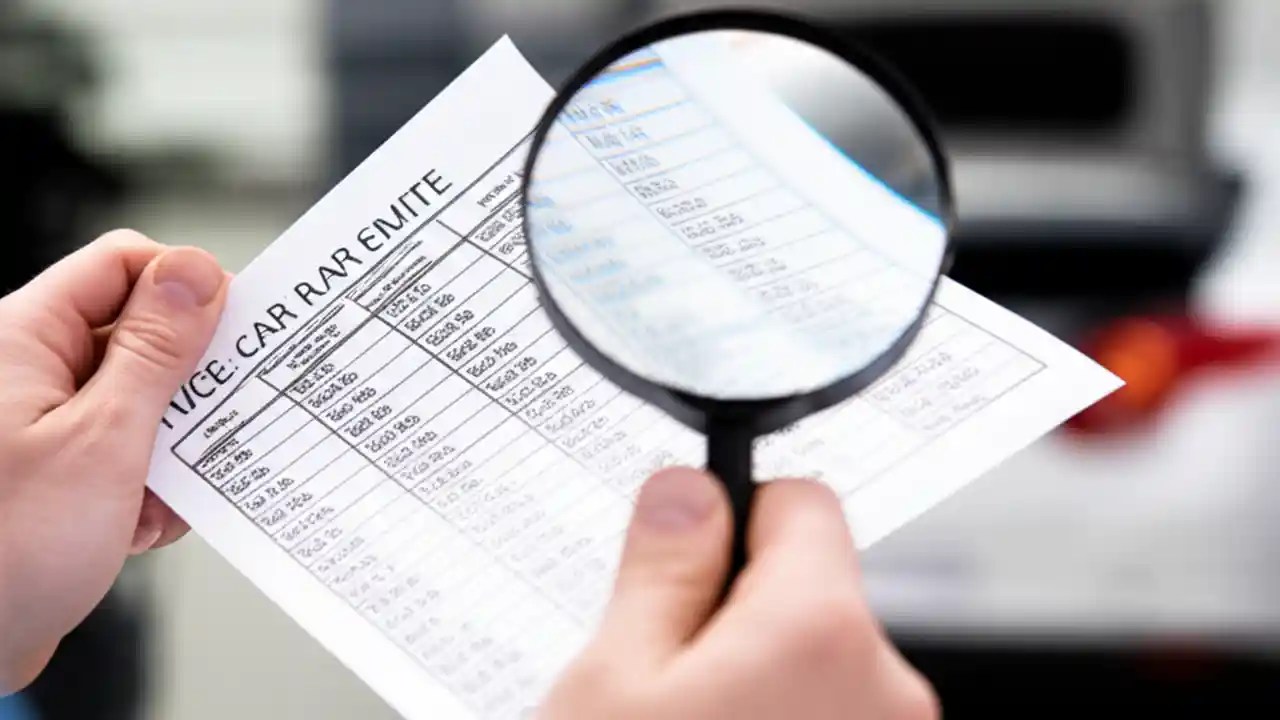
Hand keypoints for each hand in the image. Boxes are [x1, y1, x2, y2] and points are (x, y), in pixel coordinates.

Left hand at [0, 230, 226, 691]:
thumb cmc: (3, 553)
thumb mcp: (104, 440)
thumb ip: (156, 351)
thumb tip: (195, 274)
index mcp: (23, 338)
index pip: (123, 264)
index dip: (186, 286)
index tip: (238, 326)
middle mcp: (29, 369)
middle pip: (139, 331)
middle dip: (184, 385)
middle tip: (210, 421)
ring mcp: (44, 420)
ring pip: (142, 397)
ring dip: (169, 447)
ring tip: (159, 494)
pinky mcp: (59, 466)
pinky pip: (128, 448)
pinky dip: (147, 484)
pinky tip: (136, 523)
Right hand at [540, 469, 937, 719]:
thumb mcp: (614, 684)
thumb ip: (660, 572)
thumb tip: (686, 493)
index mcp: (820, 631)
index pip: (804, 501)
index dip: (734, 517)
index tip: (685, 562)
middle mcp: (887, 685)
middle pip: (812, 586)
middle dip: (741, 611)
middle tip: (667, 679)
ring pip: (817, 658)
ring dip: (762, 677)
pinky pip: (832, 711)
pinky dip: (783, 717)